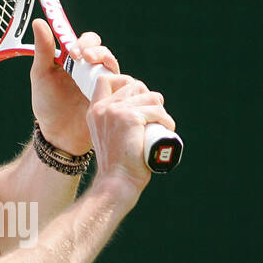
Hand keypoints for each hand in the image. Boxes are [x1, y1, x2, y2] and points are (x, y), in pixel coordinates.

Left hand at [29, 19, 118, 156]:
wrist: (59, 136)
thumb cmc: (48, 105)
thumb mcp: (42, 75)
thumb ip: (43, 50)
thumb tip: (39, 22)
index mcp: (75, 60)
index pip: (88, 41)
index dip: (84, 42)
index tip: (74, 52)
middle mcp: (91, 69)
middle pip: (104, 52)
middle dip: (98, 52)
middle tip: (86, 59)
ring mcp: (103, 84)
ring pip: (114, 67)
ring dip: (107, 65)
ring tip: (95, 72)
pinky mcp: (112, 98)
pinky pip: (122, 86)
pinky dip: (119, 84)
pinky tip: (109, 88)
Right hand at [86, 72, 173, 194]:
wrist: (117, 182)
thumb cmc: (119, 165)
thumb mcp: (110, 136)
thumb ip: (114, 122)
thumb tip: (137, 107)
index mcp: (95, 111)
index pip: (106, 80)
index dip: (125, 82)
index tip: (138, 98)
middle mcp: (103, 108)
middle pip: (134, 85)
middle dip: (149, 97)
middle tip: (155, 116)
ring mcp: (115, 111)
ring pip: (149, 96)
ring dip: (161, 110)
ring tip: (162, 125)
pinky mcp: (130, 117)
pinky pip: (157, 110)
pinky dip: (167, 120)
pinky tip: (168, 128)